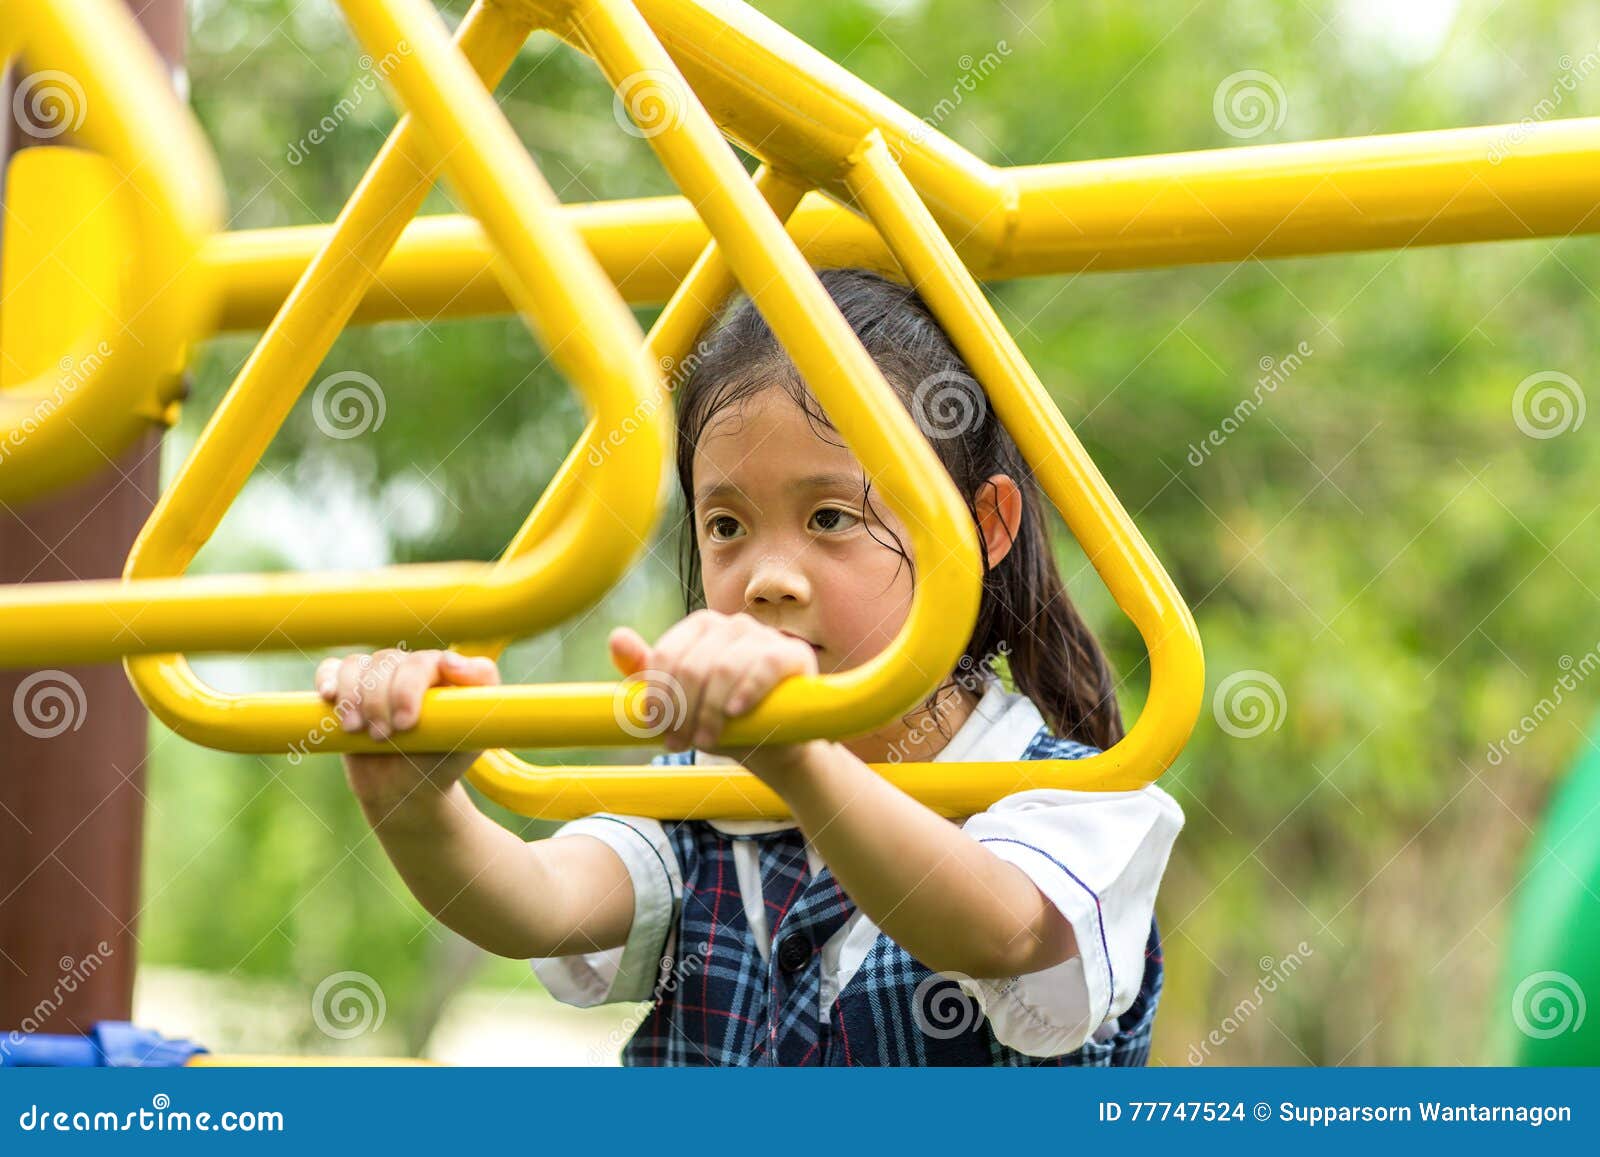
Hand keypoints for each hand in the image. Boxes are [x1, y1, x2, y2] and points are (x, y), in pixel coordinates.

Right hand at [316, 648, 500, 810]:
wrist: (406, 791)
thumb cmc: (443, 761)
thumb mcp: (472, 735)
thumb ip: (479, 695)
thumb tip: (453, 661)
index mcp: (442, 671)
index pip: (424, 661)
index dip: (410, 688)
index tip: (408, 723)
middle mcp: (409, 668)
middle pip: (387, 662)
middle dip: (380, 701)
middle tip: (383, 736)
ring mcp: (378, 677)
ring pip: (359, 666)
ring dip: (353, 697)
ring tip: (358, 730)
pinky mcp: (348, 690)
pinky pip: (333, 669)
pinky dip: (328, 679)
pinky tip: (328, 697)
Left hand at [608, 611, 819, 769]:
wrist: (774, 746)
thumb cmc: (723, 720)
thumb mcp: (680, 699)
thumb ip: (646, 671)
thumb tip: (616, 637)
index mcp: (700, 627)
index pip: (667, 655)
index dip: (657, 696)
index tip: (656, 727)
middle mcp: (731, 624)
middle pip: (692, 665)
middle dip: (682, 710)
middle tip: (680, 743)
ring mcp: (764, 636)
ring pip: (724, 669)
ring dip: (710, 712)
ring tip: (707, 741)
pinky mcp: (793, 654)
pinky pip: (764, 665)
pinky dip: (746, 691)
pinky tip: (735, 713)